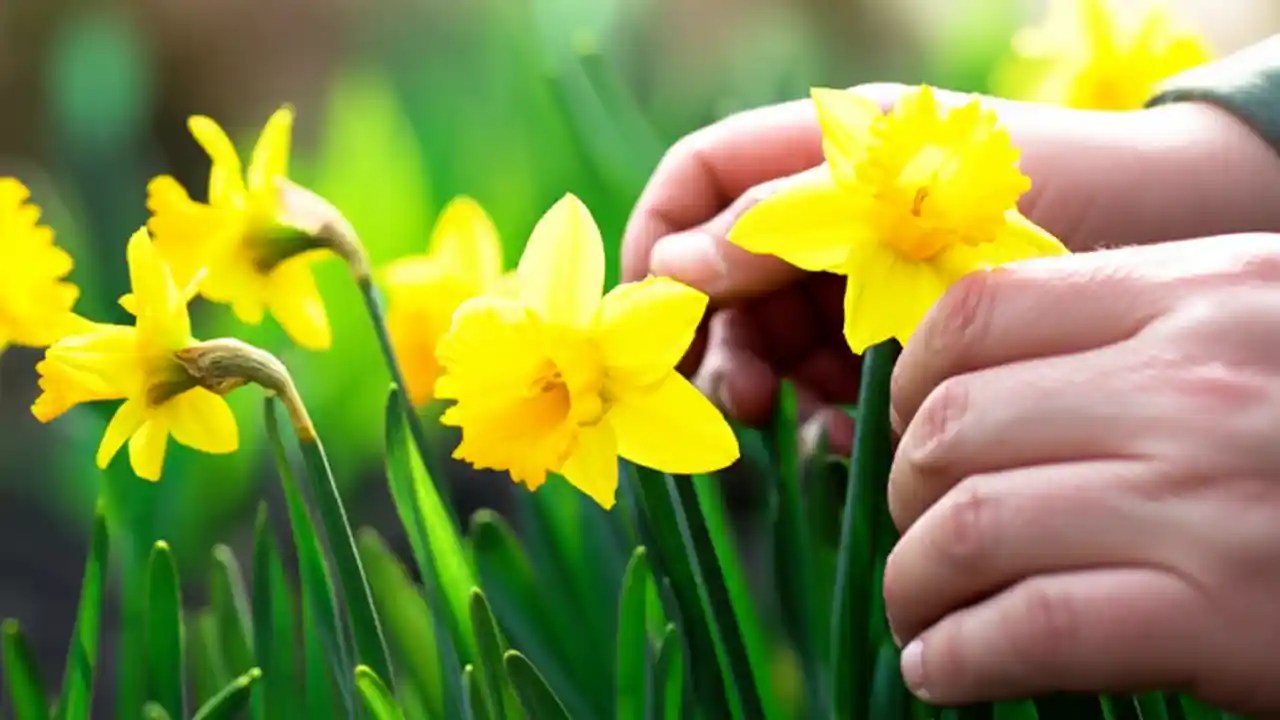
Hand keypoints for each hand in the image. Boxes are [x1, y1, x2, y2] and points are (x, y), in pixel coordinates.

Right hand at [621, 82, 1279, 439]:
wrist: (1163, 227)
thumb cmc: (1040, 188)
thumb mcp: (896, 203)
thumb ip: (782, 230)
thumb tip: (671, 271)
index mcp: (819, 154)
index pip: (699, 179)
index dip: (659, 238)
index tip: (653, 312)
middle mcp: (827, 218)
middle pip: (723, 274)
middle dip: (716, 338)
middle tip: (736, 399)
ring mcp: (858, 280)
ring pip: (770, 339)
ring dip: (771, 385)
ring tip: (795, 418)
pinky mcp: (892, 341)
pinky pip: (827, 384)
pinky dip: (826, 414)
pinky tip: (851, 435)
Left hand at [884, 234, 1279, 712]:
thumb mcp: (1257, 334)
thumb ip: (1133, 340)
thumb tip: (964, 392)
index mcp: (1198, 290)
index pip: (981, 312)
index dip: (910, 382)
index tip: (904, 434)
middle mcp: (1195, 379)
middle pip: (957, 425)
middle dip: (904, 495)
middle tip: (914, 536)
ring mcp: (1206, 496)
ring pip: (975, 526)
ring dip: (915, 584)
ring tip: (919, 614)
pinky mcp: (1223, 612)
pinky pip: (1031, 627)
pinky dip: (961, 654)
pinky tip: (945, 669)